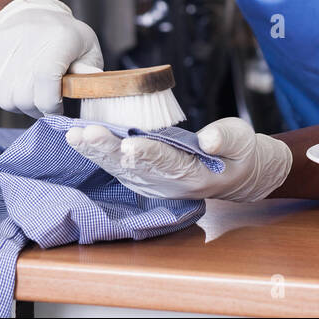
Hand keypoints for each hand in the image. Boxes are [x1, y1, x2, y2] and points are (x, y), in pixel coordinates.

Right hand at [0, 0, 102, 117]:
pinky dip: (3, 95)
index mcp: (59, 39)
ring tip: (31, 91)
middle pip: (24, 97)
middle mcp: (27, 39)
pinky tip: (16, 84)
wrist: (32, 13)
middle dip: (37, 108)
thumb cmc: (64, 36)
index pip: (46, 81)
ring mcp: (1, 46)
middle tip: (45, 100)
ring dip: (20, 104)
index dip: (52, 105)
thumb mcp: (87, 48)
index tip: (58, 109)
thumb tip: (92, 85)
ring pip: (5, 99)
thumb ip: (90, 71)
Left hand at [65, 117, 292, 201]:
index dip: (148, 154)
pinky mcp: (143, 177)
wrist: (238, 175)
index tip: (129, 145)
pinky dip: (97, 153)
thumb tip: (209, 138)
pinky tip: (79, 139)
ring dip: (96, 152)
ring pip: (119, 168)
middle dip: (108, 150)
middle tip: (86, 134)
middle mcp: (169, 185)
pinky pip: (116, 166)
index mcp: (194, 176)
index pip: (168, 164)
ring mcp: (153, 184)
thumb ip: (226, 138)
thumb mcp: (243, 141)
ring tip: (75, 135)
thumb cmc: (240, 153)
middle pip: (134, 168)